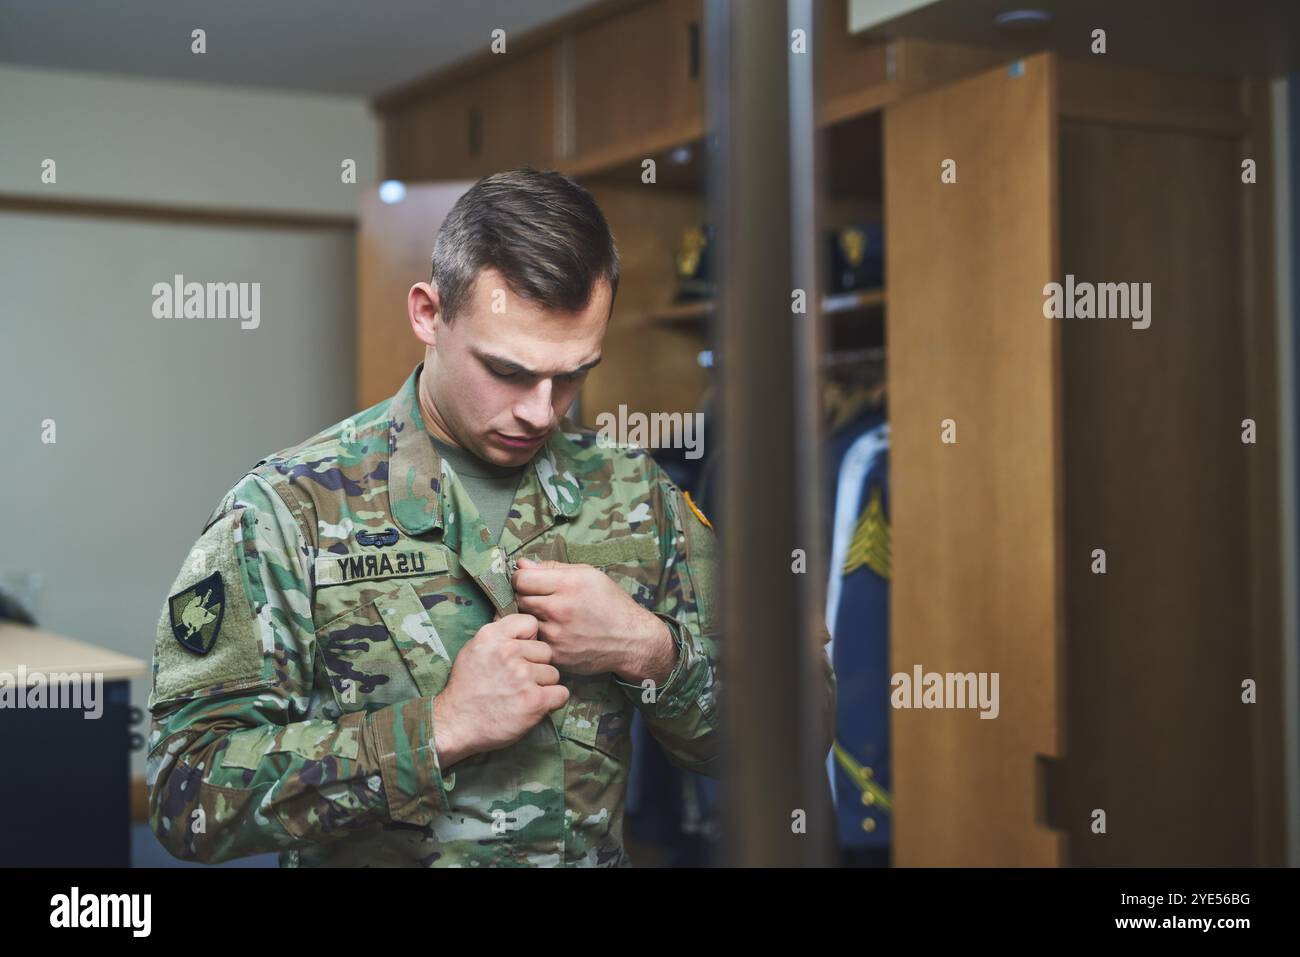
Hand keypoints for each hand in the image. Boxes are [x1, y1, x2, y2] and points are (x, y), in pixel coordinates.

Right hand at [432, 613, 567, 767]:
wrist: (455, 725)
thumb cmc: (466, 689)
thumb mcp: (473, 649)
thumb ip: (498, 634)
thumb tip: (519, 618)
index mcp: (491, 635)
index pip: (530, 623)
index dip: (529, 639)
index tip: (520, 653)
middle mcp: (508, 652)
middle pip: (545, 651)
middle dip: (536, 665)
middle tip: (518, 681)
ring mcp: (522, 676)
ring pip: (553, 673)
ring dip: (543, 685)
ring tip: (521, 695)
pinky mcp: (534, 700)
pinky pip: (561, 693)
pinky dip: (552, 701)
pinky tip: (535, 705)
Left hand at [512, 558, 676, 683]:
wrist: (631, 640)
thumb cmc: (611, 603)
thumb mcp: (589, 575)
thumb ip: (553, 568)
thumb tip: (522, 563)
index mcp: (568, 584)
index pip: (522, 579)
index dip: (522, 578)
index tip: (528, 581)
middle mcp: (560, 609)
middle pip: (519, 599)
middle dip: (525, 596)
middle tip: (538, 599)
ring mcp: (556, 634)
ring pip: (524, 621)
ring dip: (531, 617)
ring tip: (548, 616)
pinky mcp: (556, 654)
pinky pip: (534, 640)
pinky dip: (539, 636)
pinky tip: (554, 632)